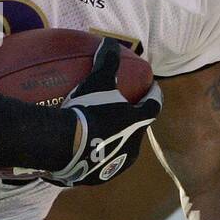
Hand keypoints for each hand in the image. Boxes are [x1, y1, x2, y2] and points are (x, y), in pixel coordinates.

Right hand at [43, 38, 161, 186]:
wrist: (66, 146)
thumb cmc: (88, 110)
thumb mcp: (98, 81)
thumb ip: (107, 61)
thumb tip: (110, 41)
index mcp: (137, 123)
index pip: (153, 106)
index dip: (153, 95)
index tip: (152, 89)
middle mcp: (132, 147)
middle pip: (136, 131)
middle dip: (131, 122)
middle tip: (119, 112)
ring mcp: (115, 166)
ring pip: (118, 151)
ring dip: (112, 141)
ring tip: (99, 134)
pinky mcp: (97, 178)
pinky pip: (97, 165)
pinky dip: (93, 157)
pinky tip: (81, 153)